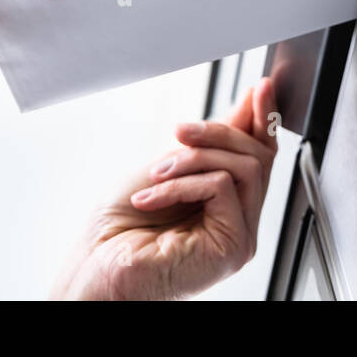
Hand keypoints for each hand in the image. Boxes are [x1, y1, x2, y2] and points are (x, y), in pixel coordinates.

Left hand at [53, 78, 279, 299]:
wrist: (93, 268)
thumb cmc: (117, 229)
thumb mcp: (168, 167)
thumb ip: (209, 144)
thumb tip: (246, 106)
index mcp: (226, 205)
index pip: (260, 155)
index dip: (262, 118)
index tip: (259, 87)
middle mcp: (239, 222)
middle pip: (258, 156)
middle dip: (217, 131)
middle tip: (180, 130)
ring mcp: (239, 237)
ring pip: (246, 167)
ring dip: (195, 156)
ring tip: (157, 171)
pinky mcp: (233, 248)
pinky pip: (222, 187)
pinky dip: (183, 182)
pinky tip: (153, 194)